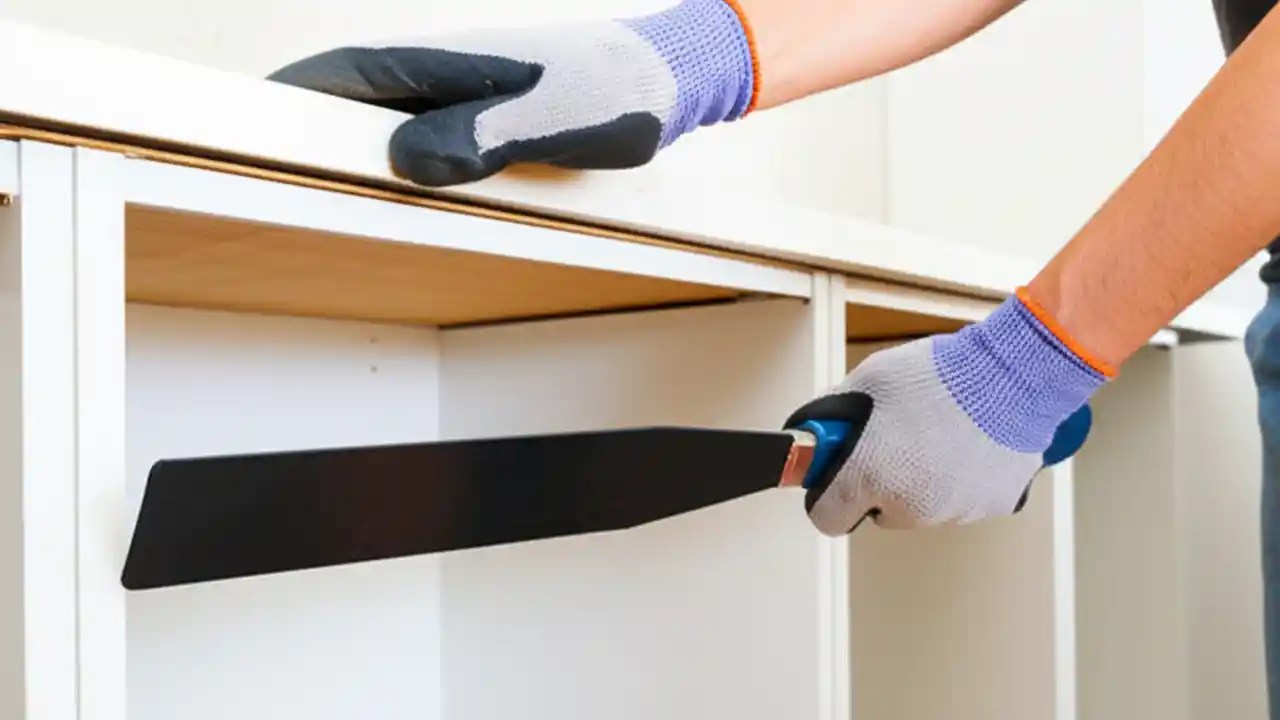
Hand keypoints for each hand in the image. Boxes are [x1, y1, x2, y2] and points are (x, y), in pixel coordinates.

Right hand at [267, 0, 758, 186]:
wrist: (667, 80)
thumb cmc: (615, 94)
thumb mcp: (551, 119)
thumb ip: (481, 136)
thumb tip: (406, 160)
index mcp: (442, 62)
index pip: (340, 75)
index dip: (286, 100)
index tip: (235, 129)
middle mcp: (441, 72)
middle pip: (350, 100)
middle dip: (302, 132)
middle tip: (259, 178)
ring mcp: (462, 93)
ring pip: (384, 121)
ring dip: (347, 152)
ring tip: (310, 198)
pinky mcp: (485, 116)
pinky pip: (423, 138)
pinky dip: (396, 163)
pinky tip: (396, 197)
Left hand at [786, 290, 1107, 533]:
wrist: (1012, 373)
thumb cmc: (938, 373)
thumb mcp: (869, 379)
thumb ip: (836, 413)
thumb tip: (821, 430)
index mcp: (869, 476)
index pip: (827, 517)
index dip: (828, 497)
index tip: (836, 481)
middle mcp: (908, 505)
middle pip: (879, 512)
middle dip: (880, 485)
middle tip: (896, 444)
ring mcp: (952, 512)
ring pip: (922, 508)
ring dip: (922, 483)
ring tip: (940, 435)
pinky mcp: (991, 508)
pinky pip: (964, 500)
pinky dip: (963, 480)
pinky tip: (971, 443)